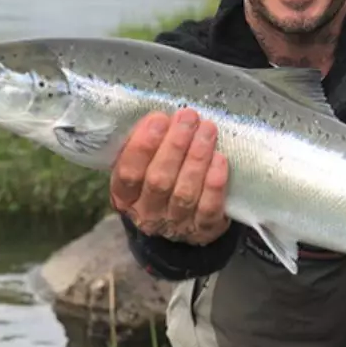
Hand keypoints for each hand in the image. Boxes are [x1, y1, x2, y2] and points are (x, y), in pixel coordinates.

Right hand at [110, 107, 229, 244]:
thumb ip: (147, 143)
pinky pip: (209, 208)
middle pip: (159, 180)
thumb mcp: (143, 162)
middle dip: (176, 145)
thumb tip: (164, 117)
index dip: (143, 145)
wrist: (179, 220)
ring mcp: (175, 224)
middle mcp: (147, 212)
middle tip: (188, 117)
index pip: (128, 173)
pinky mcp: (203, 229)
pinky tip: (220, 159)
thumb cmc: (159, 177)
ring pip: (185, 192)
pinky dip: (214, 184)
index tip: (159, 118)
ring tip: (207, 130)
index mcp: (125, 195)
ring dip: (197, 157)